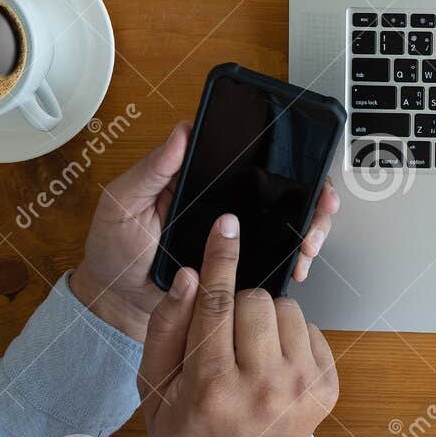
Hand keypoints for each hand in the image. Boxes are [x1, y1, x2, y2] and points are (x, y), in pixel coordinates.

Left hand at [71, 122, 340, 339]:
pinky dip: (294, 262)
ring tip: (308, 245)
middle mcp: (227, 205)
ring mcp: (237, 236)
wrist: (116, 304)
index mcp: (203, 180)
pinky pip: (275, 259)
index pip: (251, 159)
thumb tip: (181, 133)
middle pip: (284, 190)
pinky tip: (296, 267)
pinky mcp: (240, 266)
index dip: (284, 159)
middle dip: (313, 196)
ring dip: (310, 229)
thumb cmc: (113, 248)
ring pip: (288, 224)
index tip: (305, 169)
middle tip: (322, 207)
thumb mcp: (123, 203)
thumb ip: (151, 170)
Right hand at [137, 214, 338, 436]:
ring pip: (288, 310)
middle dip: (238, 306)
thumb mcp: (154, 389)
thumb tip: (188, 277)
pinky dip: (291, 339)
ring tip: (249, 354)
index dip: (220, 258)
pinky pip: (312, 330)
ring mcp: (301, 390)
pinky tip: (272, 365)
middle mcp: (263, 388)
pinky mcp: (327, 389)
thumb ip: (166, 329)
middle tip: (226, 337)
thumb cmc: (188, 434)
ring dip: (266, 322)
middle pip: (256, 300)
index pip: (217, 303)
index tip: (226, 225)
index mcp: (212, 387)